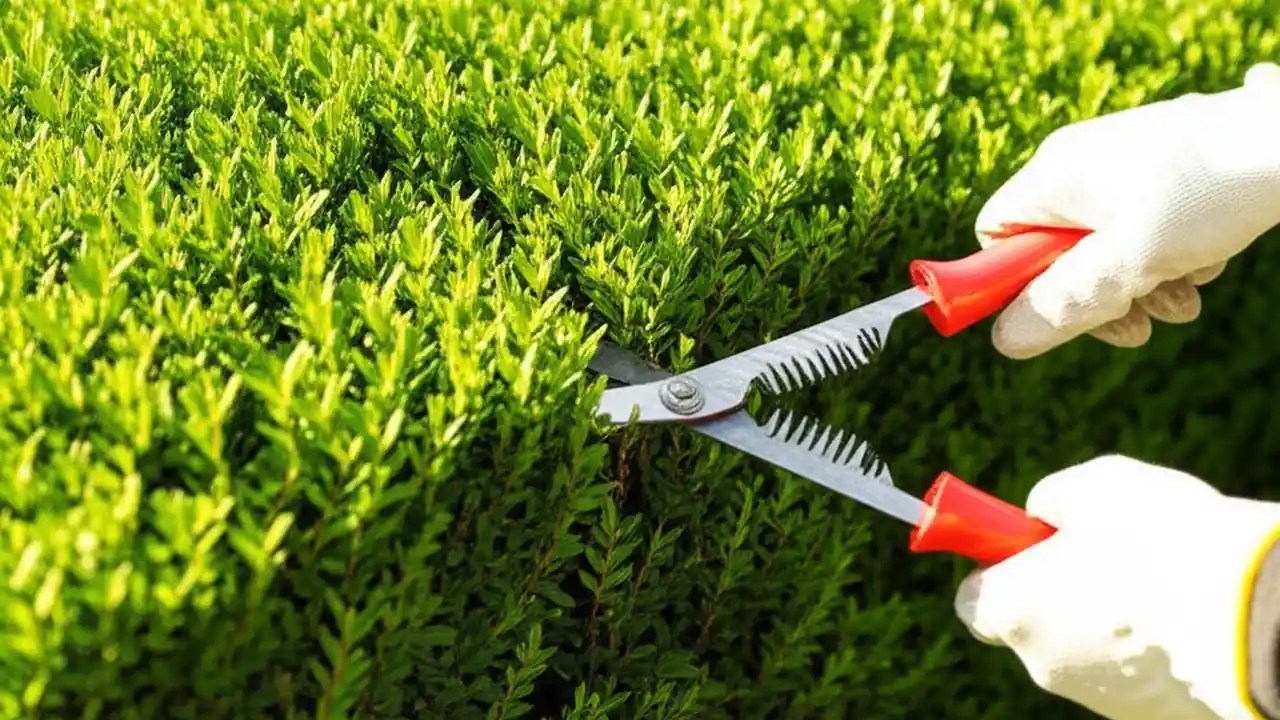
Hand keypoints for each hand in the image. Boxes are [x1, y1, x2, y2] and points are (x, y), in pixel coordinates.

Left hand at [954, 456, 1279, 718]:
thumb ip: (1051, 499)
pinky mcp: (1150, 717)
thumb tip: (1042, 514)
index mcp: (1012, 610)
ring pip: (1090, 648)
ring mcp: (1099, 699)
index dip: (997, 567)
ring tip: (1164, 584)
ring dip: (1112, 618)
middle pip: (1034, 625)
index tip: (1028, 544)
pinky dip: (1153, 647)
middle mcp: (1045, 665)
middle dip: (1060, 590)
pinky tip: (1190, 617)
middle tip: (1107, 556)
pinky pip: (1139, 672)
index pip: (972, 599)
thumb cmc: (1162, 543)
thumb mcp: (1093, 487)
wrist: (1254, 617)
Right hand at [977, 62, 1279, 358]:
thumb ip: (1063, 304)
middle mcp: (1080, 161)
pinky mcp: (1168, 167)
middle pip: (1057, 250)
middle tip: (1136, 328)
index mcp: (1053, 174)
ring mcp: (1126, 162)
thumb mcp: (1127, 264)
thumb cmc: (1207, 194)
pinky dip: (1171, 255)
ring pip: (1108, 246)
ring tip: (1185, 298)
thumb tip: (1003, 342)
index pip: (996, 235)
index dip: (1013, 283)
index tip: (1055, 316)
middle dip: (1096, 296)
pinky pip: (1146, 226)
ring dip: (1142, 285)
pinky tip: (1206, 262)